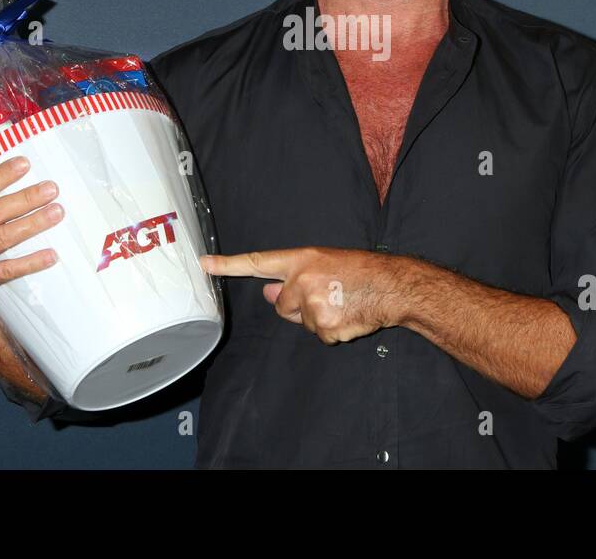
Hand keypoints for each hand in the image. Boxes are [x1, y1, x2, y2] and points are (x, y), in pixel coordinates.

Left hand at [199, 247, 398, 344]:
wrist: (392, 285)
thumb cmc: (361, 270)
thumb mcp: (324, 262)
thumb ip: (293, 276)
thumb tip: (267, 290)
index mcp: (301, 259)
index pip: (257, 261)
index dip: (228, 264)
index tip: (204, 264)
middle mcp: (302, 280)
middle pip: (281, 304)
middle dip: (298, 306)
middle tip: (328, 294)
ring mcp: (312, 305)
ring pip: (301, 322)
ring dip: (318, 318)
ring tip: (342, 303)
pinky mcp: (324, 327)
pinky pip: (319, 336)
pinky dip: (332, 331)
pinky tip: (348, 316)